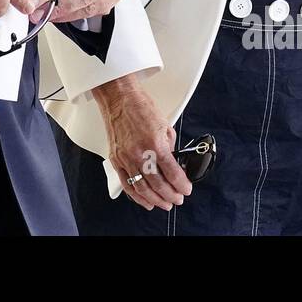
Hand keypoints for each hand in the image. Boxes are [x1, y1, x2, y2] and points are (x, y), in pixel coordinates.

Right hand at [92, 76, 190, 210]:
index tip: (186, 189)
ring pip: (142, 188)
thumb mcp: (164, 125)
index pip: (172, 173)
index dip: (182, 184)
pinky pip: (126, 184)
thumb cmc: (140, 106)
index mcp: (155, 144)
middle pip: (158, 185)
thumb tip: (172, 162)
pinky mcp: (116, 159)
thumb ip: (169, 146)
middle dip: (171, 195)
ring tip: (164, 204)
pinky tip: (145, 200)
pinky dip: (136, 196)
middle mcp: (140, 153)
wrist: (119, 98)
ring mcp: (126, 158)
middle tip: (177, 199)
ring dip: (155, 200)